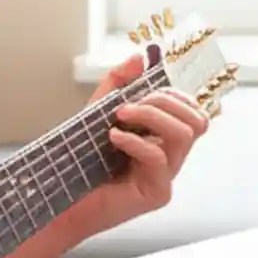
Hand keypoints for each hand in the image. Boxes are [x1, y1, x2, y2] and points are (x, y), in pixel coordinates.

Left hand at [62, 54, 210, 238]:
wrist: (60, 200)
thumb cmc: (79, 162)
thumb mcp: (98, 112)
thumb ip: (119, 84)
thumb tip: (141, 57)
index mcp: (163, 141)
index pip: (193, 112)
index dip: (175, 95)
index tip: (142, 90)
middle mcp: (171, 159)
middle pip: (198, 121)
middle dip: (164, 102)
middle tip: (129, 104)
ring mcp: (167, 178)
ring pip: (185, 136)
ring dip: (152, 116)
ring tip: (120, 116)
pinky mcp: (156, 195)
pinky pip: (159, 158)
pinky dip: (136, 141)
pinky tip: (113, 137)